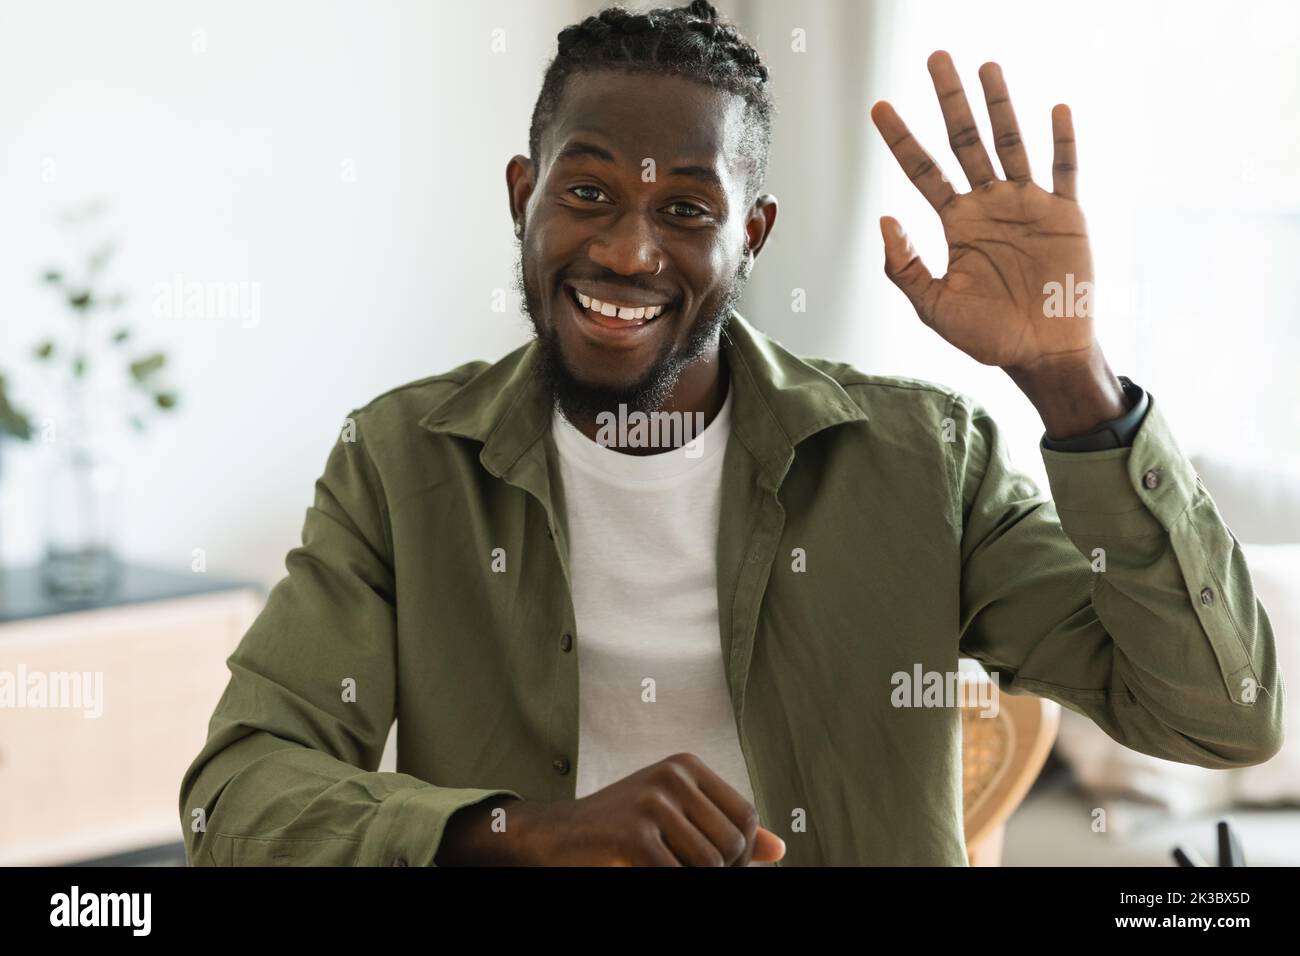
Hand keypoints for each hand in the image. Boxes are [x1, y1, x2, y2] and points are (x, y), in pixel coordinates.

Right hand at [437, 753, 785, 865]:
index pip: (745, 816)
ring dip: (690, 878)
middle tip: (681, 871)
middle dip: (719, 872)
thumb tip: (778, 848)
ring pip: (711, 866)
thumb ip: (723, 828)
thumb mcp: (674, 818)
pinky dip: (667, 882)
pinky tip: (640, 871)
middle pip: (733, 845)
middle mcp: (672, 776)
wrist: (553, 839)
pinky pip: (678, 877)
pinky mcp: (635, 836)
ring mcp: (653, 803)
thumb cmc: (619, 832)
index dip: (740, 853)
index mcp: (685, 766)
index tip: (714, 867)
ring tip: (660, 868)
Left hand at [870, 51, 1095, 374]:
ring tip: (986, 67)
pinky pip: (1064, 170)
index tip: (878, 107)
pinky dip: (1061, 140)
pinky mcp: (1065, 215)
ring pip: (1011, 143)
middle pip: (965, 141)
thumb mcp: (933, 307)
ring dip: (999, 105)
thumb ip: (904, 267)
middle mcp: (990, 204)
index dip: (901, 139)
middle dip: (950, 101)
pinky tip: (1055, 108)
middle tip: (936, 58)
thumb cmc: (988, 336)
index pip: (923, 170)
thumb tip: (884, 220)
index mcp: (957, 223)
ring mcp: (1028, 205)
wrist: (1041, 353)